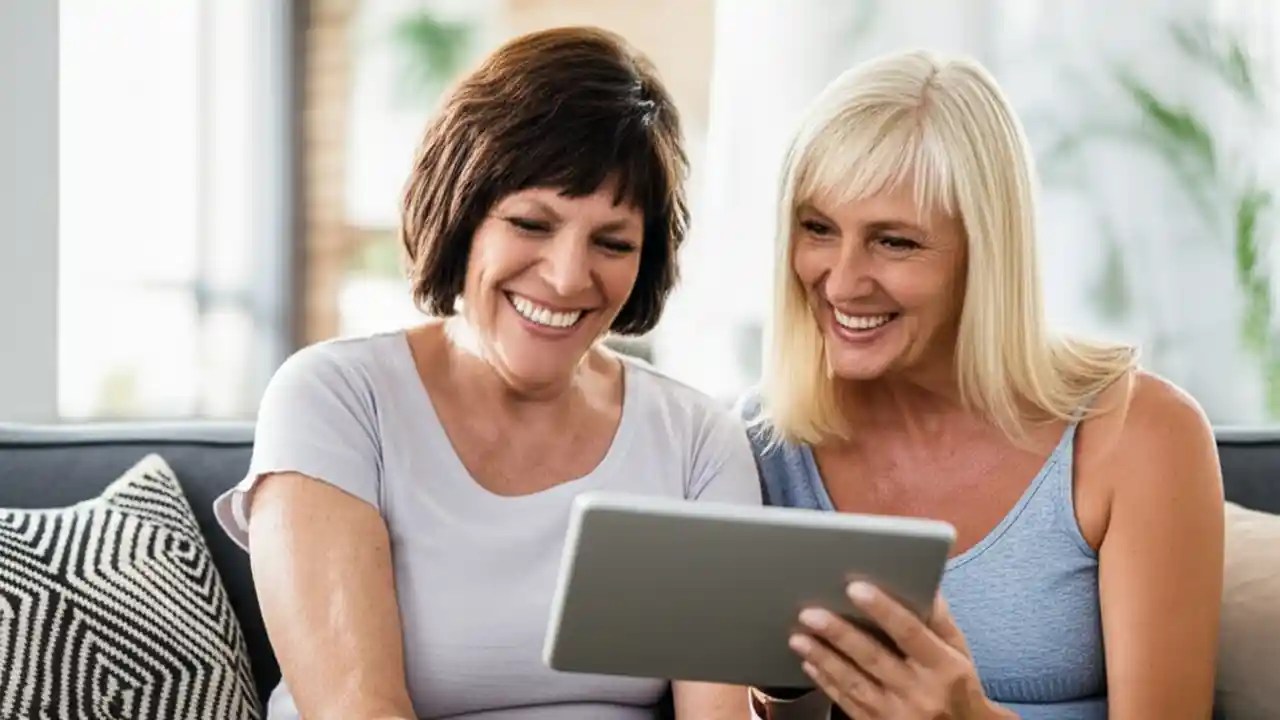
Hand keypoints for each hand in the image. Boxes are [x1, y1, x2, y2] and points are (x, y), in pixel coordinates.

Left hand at [788, 582, 1007, 718]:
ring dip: (824, 659)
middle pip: (874, 658)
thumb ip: (938, 619)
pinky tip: (809, 663)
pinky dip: (826, 683)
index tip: (855, 587)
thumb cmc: (957, 685)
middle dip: (840, 634)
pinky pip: (848, 704)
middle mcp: (921, 692)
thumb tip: (921, 580)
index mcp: (944, 667)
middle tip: (809, 613)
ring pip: (855, 683)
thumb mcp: (959, 652)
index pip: (910, 632)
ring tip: (798, 637)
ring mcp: (899, 715)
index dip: (882, 609)